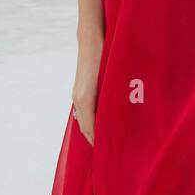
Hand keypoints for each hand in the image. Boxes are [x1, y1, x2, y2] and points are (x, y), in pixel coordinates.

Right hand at [71, 27, 102, 145]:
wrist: (92, 39)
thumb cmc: (103, 55)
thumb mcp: (110, 78)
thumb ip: (111, 98)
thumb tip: (116, 117)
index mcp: (84, 99)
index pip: (90, 129)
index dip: (98, 142)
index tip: (108, 155)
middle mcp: (79, 99)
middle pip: (86, 128)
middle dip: (96, 141)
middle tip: (110, 154)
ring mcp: (78, 94)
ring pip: (85, 120)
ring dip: (94, 131)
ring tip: (108, 143)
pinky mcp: (82, 90)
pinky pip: (86, 111)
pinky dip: (93, 121)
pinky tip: (104, 123)